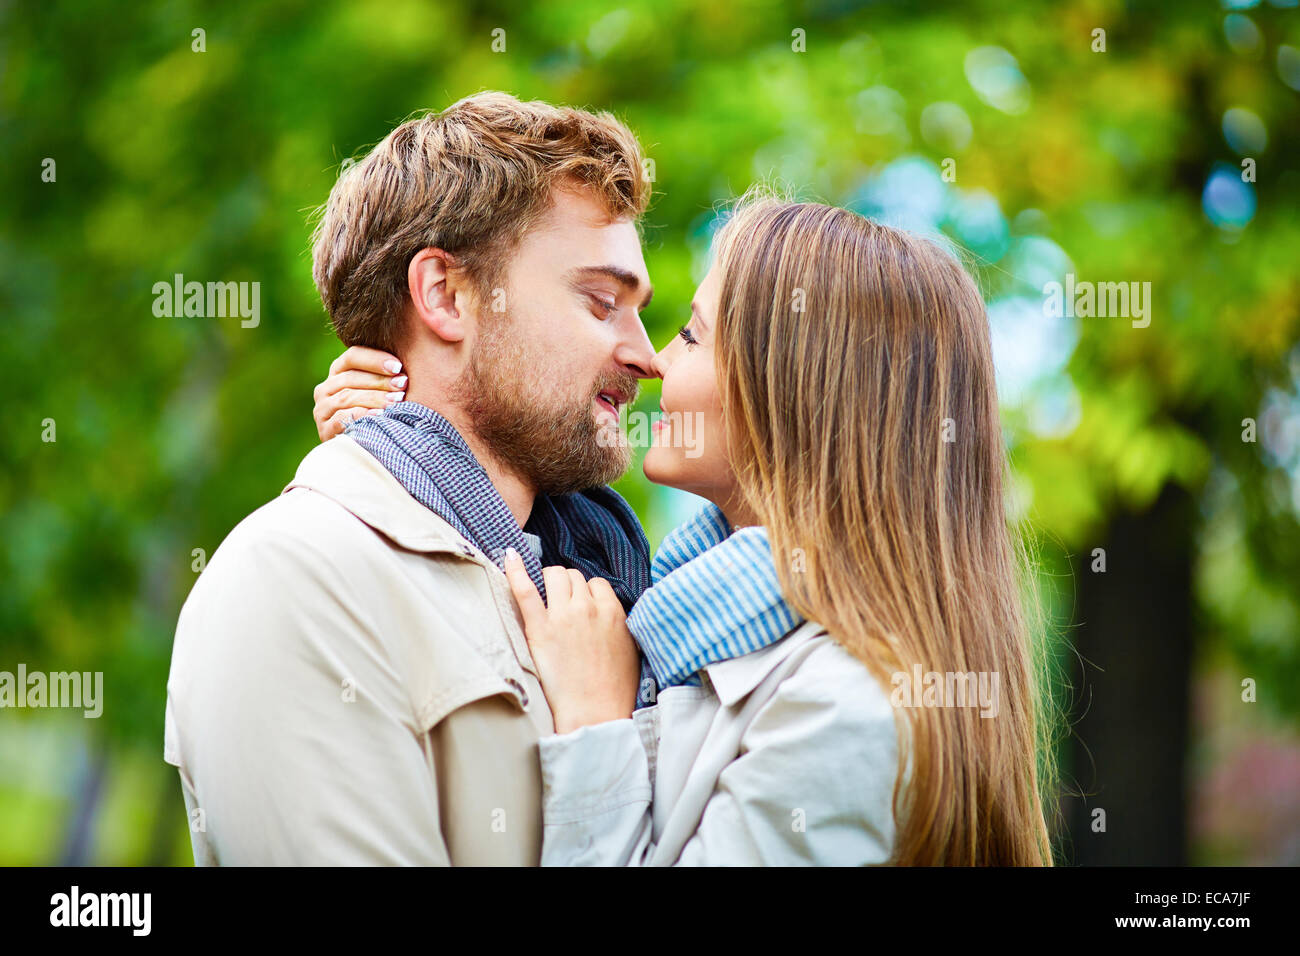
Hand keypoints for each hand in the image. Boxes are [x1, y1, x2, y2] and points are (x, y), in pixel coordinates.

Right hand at [312, 346, 406, 441]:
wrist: (365, 448)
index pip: (352, 356)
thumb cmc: (381, 412)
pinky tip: (380, 416)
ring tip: (397, 401)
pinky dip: (363, 416)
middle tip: (403, 384)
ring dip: (374, 397)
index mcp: (338, 372)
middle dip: (380, 380)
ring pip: (347, 397)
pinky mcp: (324, 430)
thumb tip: (412, 360)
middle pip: (351, 378)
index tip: (398, 366)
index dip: (375, 359)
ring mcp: (322, 409)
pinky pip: (342, 419)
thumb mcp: (382, 390)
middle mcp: (325, 388)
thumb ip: (388, 374)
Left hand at [503, 549, 639, 733]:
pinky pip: (525, 589)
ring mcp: (562, 616)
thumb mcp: (630, 649)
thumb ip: (619, 624)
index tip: (581, 607)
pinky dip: (515, 570)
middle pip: (574, 576)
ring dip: (550, 582)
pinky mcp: (540, 629)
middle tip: (562, 607)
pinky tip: (509, 556)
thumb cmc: (616, 689)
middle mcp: (588, 607)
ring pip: (554, 575)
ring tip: (545, 598)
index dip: (587, 594)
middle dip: (568, 587)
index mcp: (613, 611)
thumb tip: (608, 614)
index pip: (596, 583)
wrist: (596, 713)